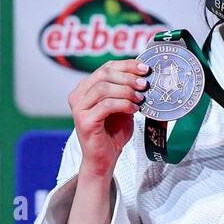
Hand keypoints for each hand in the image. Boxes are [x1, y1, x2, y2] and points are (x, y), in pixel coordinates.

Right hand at [68, 57, 149, 179]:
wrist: (104, 158)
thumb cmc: (113, 132)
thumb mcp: (123, 106)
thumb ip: (127, 91)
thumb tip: (144, 76)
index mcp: (86, 87)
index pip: (106, 67)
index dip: (127, 65)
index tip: (145, 69)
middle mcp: (78, 95)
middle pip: (104, 74)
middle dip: (128, 77)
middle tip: (144, 84)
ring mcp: (79, 108)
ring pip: (104, 88)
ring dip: (126, 91)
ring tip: (140, 99)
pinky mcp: (84, 120)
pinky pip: (106, 105)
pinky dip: (123, 105)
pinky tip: (134, 110)